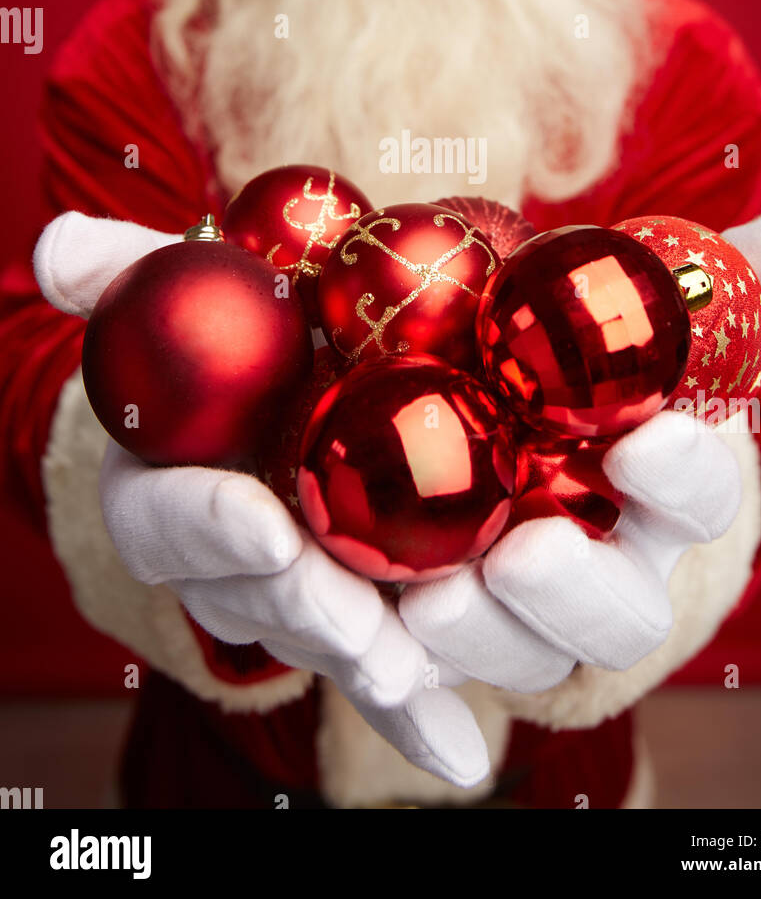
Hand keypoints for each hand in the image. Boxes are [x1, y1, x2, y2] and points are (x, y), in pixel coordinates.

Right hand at [35, 210, 491, 788]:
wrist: (288, 363)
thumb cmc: (235, 319)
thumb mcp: (184, 282)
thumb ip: (126, 271)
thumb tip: (55, 247)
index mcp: (165, 485)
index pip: (163, 518)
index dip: (204, 524)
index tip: (261, 526)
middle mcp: (222, 555)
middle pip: (247, 599)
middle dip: (296, 611)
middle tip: (352, 622)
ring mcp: (290, 591)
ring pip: (316, 638)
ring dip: (361, 667)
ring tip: (408, 678)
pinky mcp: (356, 610)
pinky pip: (378, 671)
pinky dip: (416, 720)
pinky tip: (458, 761)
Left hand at [399, 210, 760, 691]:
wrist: (463, 404)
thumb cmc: (552, 358)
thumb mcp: (606, 311)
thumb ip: (687, 286)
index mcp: (659, 494)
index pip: (700, 497)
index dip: (683, 477)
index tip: (644, 442)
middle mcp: (607, 571)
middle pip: (623, 615)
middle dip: (579, 593)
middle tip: (526, 554)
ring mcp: (527, 620)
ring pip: (527, 658)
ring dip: (487, 638)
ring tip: (435, 601)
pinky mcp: (449, 639)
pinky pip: (434, 681)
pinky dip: (414, 678)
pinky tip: (384, 642)